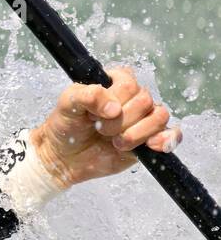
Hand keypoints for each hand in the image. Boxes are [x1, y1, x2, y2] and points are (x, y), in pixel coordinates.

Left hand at [31, 66, 182, 188]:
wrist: (67, 156)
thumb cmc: (66, 125)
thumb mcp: (68, 103)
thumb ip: (88, 95)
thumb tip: (114, 107)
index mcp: (114, 82)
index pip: (129, 83)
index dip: (114, 100)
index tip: (94, 114)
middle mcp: (132, 98)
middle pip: (145, 101)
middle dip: (121, 121)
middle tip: (101, 130)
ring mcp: (143, 119)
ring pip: (160, 116)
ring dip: (138, 133)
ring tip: (117, 142)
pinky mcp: (150, 140)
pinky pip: (173, 135)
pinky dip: (166, 140)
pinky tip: (151, 146)